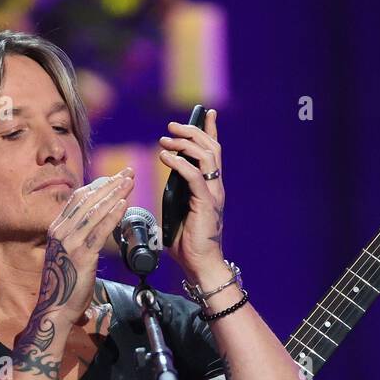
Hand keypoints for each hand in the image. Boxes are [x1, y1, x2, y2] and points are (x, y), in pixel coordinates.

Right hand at [41, 169, 135, 325]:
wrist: (56, 308)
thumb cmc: (65, 285)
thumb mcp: (67, 255)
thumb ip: (77, 238)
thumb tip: (94, 227)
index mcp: (56, 228)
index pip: (78, 199)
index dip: (98, 186)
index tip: (114, 178)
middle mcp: (61, 231)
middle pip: (88, 199)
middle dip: (110, 184)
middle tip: (128, 172)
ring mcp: (70, 242)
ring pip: (95, 211)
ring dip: (115, 193)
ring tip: (130, 182)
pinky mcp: (82, 255)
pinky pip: (100, 230)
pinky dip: (112, 215)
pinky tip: (123, 204)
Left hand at [158, 108, 226, 285]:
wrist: (201, 265)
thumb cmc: (188, 246)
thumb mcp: (178, 214)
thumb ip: (175, 198)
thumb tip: (163, 189)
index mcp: (211, 189)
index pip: (213, 153)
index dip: (210, 131)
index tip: (206, 113)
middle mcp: (215, 188)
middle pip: (210, 148)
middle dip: (192, 131)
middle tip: (172, 126)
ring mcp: (212, 194)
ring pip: (205, 156)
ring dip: (184, 143)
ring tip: (165, 139)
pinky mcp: (205, 203)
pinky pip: (193, 175)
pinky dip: (178, 163)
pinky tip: (165, 156)